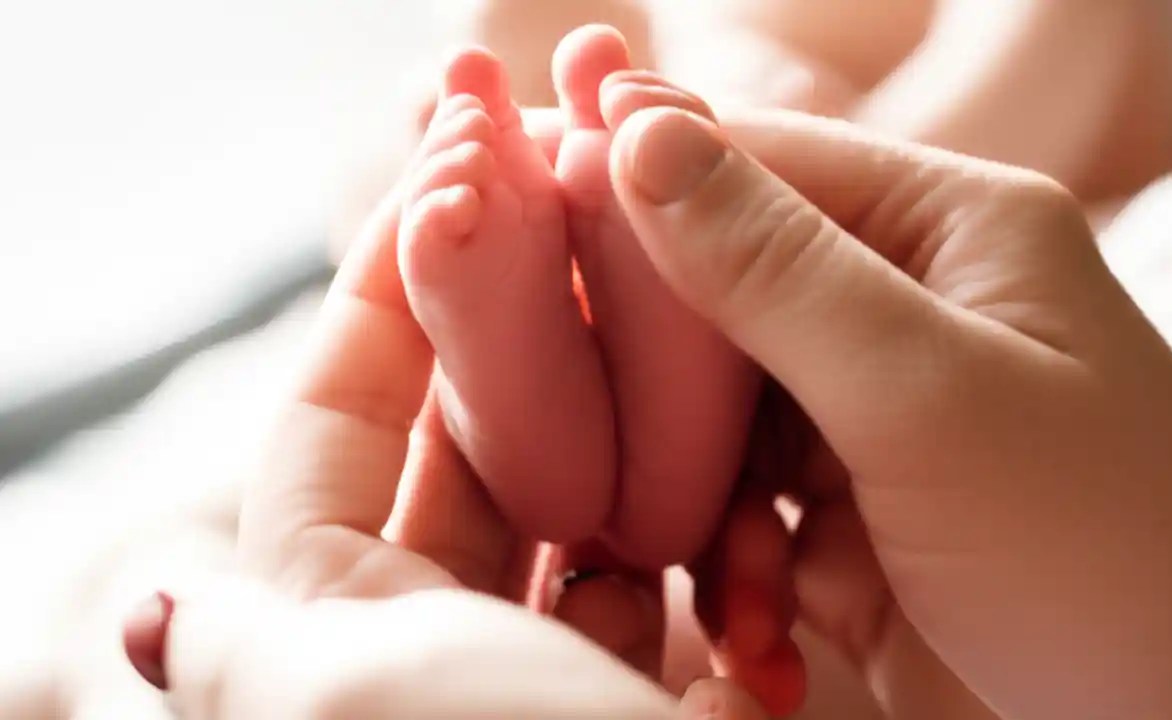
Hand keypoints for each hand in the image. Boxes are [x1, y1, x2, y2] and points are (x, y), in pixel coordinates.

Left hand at [110, 112, 755, 717]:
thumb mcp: (338, 697)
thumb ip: (248, 631)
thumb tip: (153, 610)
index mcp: (343, 639)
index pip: (343, 426)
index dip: (387, 296)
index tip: (455, 177)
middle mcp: (441, 655)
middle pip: (474, 447)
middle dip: (521, 334)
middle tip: (580, 214)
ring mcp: (559, 675)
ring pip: (587, 500)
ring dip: (631, 420)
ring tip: (672, 329)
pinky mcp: (667, 706)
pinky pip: (679, 578)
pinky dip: (705, 523)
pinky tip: (730, 471)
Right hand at [602, 106, 1171, 717]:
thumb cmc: (1106, 553)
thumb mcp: (930, 394)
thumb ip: (775, 269)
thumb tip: (637, 135)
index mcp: (948, 228)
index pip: (758, 168)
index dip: (641, 197)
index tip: (537, 245)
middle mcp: (905, 306)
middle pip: (719, 298)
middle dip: (666, 391)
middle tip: (619, 453)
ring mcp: (874, 413)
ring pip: (712, 416)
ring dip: (699, 504)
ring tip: (742, 585)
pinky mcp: (853, 511)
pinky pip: (739, 509)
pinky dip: (734, 573)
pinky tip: (764, 632)